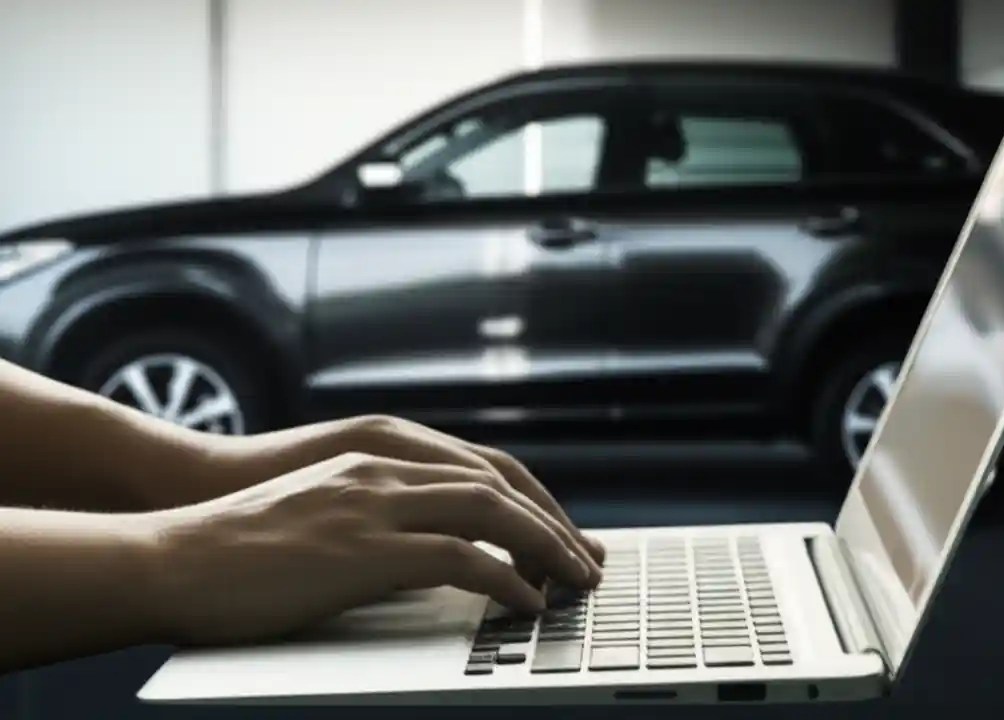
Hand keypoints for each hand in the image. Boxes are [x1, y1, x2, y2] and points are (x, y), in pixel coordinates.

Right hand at [183, 415, 605, 576]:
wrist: (172, 553)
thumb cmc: (241, 543)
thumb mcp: (325, 510)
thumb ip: (381, 514)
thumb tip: (432, 549)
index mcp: (378, 456)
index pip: (483, 467)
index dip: (534, 500)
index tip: (565, 534)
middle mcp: (385, 469)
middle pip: (500, 484)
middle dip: (555, 523)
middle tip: (590, 561)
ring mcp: (375, 504)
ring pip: (492, 512)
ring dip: (546, 547)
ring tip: (576, 581)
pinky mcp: (363, 548)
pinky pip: (460, 558)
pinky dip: (506, 578)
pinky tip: (527, 602)